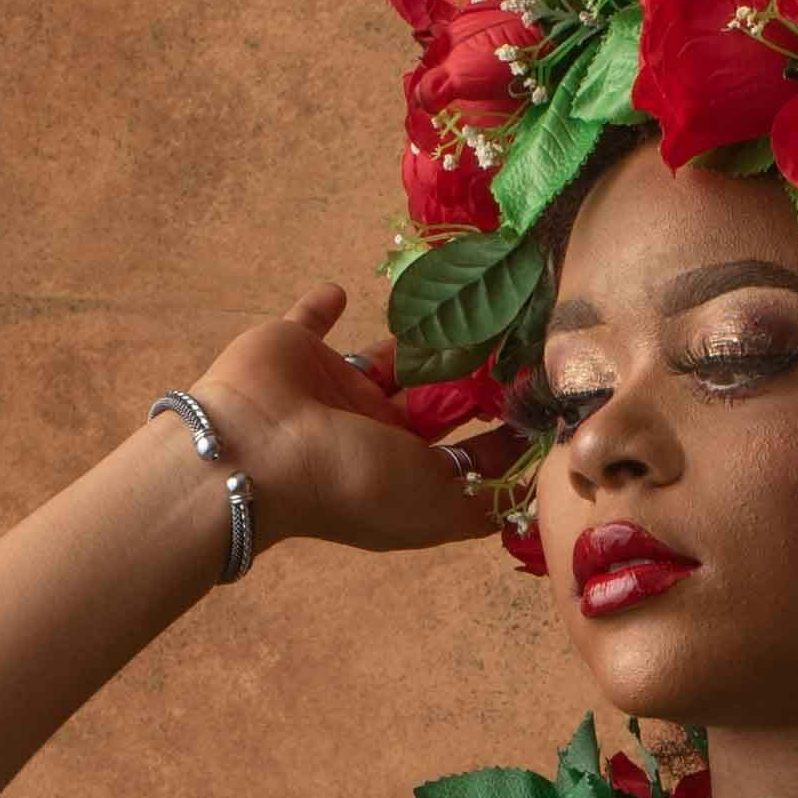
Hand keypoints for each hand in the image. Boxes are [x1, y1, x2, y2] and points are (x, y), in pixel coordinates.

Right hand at [192, 283, 510, 561]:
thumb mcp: (437, 507)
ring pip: (388, 358)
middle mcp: (373, 433)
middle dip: (470, 378)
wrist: (257, 448)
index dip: (501, 432)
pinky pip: (311, 320)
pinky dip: (322, 306)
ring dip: (420, 338)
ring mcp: (333, 390)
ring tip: (461, 305)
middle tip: (515, 338)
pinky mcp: (295, 348)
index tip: (540, 397)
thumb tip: (523, 494)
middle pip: (434, 403)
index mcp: (406, 474)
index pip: (465, 454)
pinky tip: (343, 290)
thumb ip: (482, 501)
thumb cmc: (351, 482)